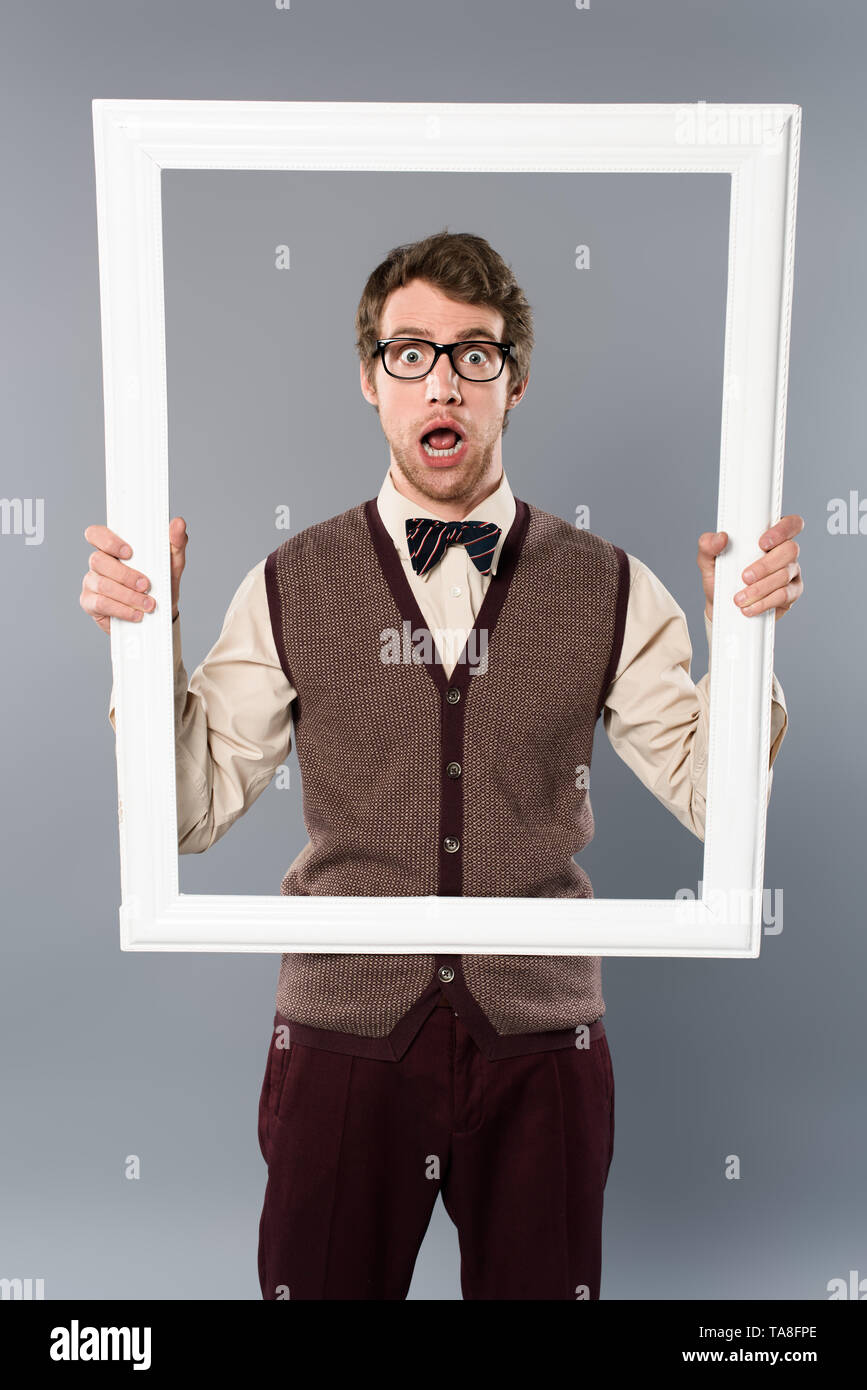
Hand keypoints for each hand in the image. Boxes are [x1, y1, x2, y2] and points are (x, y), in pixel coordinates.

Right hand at [80, 517, 188, 633]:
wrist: (159, 617)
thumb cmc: (161, 586)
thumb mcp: (172, 565)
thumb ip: (176, 544)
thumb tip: (179, 522)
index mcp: (113, 548)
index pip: (96, 534)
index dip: (107, 540)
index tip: (129, 552)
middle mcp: (99, 563)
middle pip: (98, 560)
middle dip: (124, 574)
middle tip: (146, 585)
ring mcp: (91, 583)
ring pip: (101, 584)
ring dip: (128, 595)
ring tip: (148, 604)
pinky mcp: (89, 603)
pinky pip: (100, 603)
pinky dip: (122, 610)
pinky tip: (137, 614)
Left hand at [698, 515, 803, 623]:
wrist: (723, 608)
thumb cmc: (722, 578)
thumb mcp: (709, 561)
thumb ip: (708, 546)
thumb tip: (720, 537)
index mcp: (770, 536)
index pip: (790, 524)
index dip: (783, 530)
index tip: (762, 543)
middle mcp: (785, 552)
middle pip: (790, 550)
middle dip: (765, 565)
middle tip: (744, 577)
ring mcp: (791, 572)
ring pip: (785, 575)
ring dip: (761, 588)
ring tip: (740, 598)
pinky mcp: (791, 593)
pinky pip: (784, 595)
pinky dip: (764, 602)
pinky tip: (749, 607)